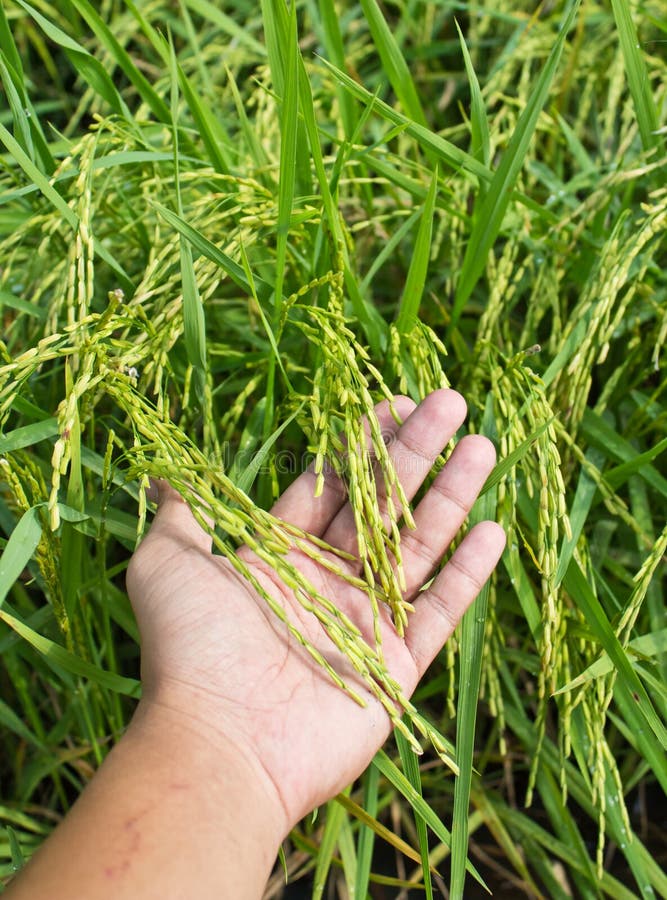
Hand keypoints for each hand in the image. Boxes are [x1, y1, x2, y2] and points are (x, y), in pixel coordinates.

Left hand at [126, 389, 505, 833]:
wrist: (220, 744)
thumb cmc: (189, 650)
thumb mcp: (166, 566)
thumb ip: (179, 516)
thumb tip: (161, 476)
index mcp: (280, 555)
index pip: (332, 486)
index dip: (363, 443)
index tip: (395, 402)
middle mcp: (326, 582)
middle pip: (381, 505)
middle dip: (416, 453)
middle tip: (451, 402)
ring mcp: (365, 623)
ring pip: (417, 547)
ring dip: (450, 497)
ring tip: (482, 446)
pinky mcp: (397, 667)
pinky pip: (439, 610)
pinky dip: (466, 573)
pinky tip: (492, 530)